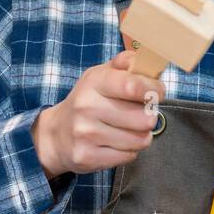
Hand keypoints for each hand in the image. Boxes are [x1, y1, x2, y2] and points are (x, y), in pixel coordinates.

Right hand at [33, 49, 165, 177]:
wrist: (56, 134)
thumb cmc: (88, 101)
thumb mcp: (101, 76)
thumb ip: (125, 63)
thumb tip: (144, 57)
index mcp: (94, 82)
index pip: (133, 86)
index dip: (155, 90)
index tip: (157, 93)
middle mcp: (87, 107)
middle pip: (144, 118)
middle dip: (149, 117)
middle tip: (140, 115)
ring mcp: (86, 133)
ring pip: (140, 140)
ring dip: (141, 136)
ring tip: (129, 130)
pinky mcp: (87, 156)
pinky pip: (129, 156)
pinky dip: (129, 151)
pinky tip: (117, 143)